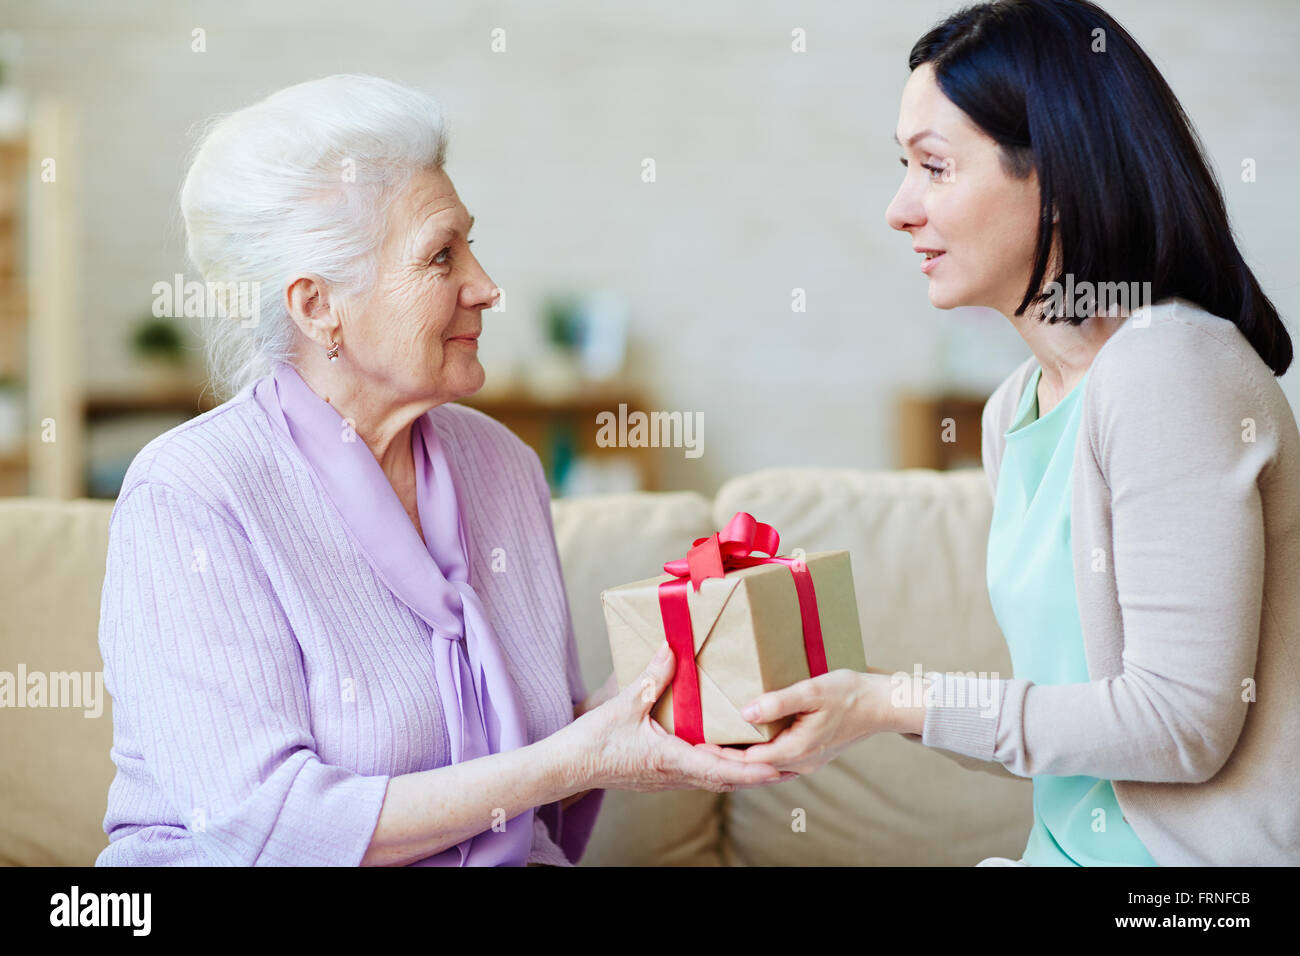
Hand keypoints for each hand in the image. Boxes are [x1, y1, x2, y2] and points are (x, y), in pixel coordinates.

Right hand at [565, 642, 798, 792]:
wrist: (568, 766)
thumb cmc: (594, 740)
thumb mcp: (625, 703)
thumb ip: (652, 676)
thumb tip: (672, 648)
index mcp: (671, 759)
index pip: (721, 769)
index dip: (752, 770)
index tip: (779, 768)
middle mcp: (675, 775)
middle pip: (727, 779)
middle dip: (758, 773)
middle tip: (790, 763)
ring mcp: (669, 779)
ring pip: (715, 779)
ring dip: (741, 772)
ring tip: (769, 760)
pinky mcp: (661, 776)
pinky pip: (699, 775)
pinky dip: (720, 767)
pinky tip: (728, 754)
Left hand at [706, 669, 885, 774]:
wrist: (883, 704)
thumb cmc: (849, 693)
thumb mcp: (812, 691)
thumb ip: (778, 702)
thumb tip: (745, 712)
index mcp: (797, 750)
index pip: (748, 760)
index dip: (721, 754)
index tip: (698, 745)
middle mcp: (802, 762)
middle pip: (754, 765)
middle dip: (727, 757)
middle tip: (700, 745)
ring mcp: (810, 760)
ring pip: (768, 763)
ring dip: (744, 755)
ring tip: (720, 741)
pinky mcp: (815, 752)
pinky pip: (780, 756)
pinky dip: (762, 750)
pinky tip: (752, 736)